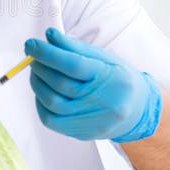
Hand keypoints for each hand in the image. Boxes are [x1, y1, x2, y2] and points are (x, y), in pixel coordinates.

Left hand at [24, 28, 162, 142]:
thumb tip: (49, 36)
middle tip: (32, 55)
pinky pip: (51, 120)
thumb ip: (75, 47)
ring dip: (37, 83)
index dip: (48, 53)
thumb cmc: (117, 78)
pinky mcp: (82, 133)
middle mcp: (104, 102)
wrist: (138, 111)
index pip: (73, 64)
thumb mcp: (104, 58)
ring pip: (52, 102)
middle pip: (60, 84)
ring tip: (36, 71)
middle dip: (40, 66)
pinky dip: (40, 102)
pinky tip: (41, 90)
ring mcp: (93, 121)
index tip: (31, 44)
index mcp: (111, 78)